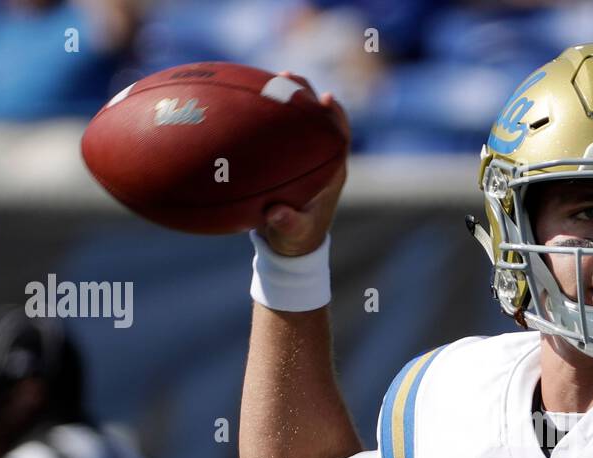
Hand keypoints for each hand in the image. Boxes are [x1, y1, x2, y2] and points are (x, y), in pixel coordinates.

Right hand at [257, 85, 350, 256]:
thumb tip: (277, 214)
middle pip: (321, 120)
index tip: (325, 99)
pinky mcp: (290, 159)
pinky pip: (285, 131)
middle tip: (289, 76)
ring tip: (273, 77)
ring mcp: (306, 158)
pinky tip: (252, 99)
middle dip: (308, 95)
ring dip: (291, 98)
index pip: (340, 138)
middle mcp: (322, 161)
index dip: (336, 117)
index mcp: (331, 175)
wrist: (293, 246)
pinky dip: (274, 114)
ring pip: (303, 120)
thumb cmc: (296, 239)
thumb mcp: (291, 234)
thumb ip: (287, 224)